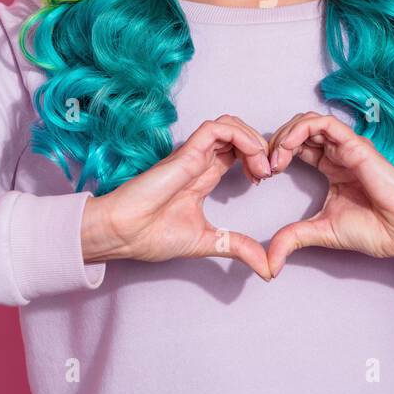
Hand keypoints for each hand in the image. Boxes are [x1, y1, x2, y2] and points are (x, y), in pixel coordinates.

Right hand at [81, 115, 275, 279]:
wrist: (124, 234)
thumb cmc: (152, 236)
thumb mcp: (209, 242)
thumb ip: (238, 248)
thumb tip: (268, 268)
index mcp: (203, 176)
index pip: (236, 152)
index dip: (256, 158)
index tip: (265, 180)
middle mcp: (199, 161)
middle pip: (236, 133)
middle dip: (261, 147)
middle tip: (269, 172)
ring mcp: (193, 154)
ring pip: (230, 125)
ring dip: (253, 140)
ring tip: (261, 167)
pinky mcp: (186, 153)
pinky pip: (218, 129)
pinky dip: (241, 137)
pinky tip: (251, 160)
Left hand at [264, 112, 393, 278]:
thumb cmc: (375, 230)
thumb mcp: (321, 232)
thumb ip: (293, 238)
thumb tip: (268, 262)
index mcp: (331, 167)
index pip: (297, 146)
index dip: (275, 154)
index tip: (262, 176)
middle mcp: (338, 153)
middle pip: (298, 130)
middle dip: (274, 143)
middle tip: (263, 167)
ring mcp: (346, 146)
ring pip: (307, 121)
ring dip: (283, 134)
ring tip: (274, 159)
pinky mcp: (355, 144)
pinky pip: (323, 123)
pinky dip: (299, 130)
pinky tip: (286, 150)